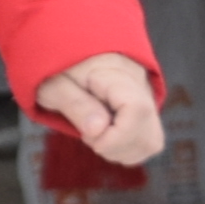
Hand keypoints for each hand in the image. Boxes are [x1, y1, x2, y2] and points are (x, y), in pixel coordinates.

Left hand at [30, 52, 163, 168]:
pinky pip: (146, 141)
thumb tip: (98, 130)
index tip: (89, 138)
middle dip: (115, 147)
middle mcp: (141, 87)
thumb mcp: (53, 84)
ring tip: (94, 135)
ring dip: (120, 151)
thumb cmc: (56, 69)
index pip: (137, 109)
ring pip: (151, 142)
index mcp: (117, 73)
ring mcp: (146, 100)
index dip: (116, 135)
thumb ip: (75, 105)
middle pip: (148, 133)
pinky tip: (104, 137)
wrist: (65, 53)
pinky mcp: (144, 112)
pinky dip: (124, 149)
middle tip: (87, 134)